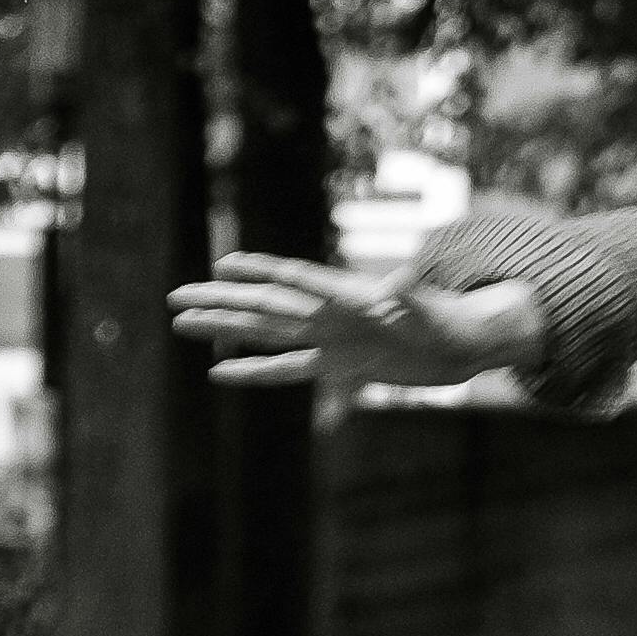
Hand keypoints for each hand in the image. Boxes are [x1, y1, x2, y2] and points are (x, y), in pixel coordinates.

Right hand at [169, 250, 544, 394]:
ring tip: (181, 323)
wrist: (462, 345)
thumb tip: (402, 280)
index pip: (293, 280)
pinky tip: (218, 370)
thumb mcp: (431, 312)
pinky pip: (284, 370)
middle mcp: (327, 316)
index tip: (222, 265)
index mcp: (344, 297)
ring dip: (224, 329)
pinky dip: (253, 370)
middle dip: (219, 302)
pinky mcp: (334, 367)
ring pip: (263, 334)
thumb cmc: (449, 324)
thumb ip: (412, 297)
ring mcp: (326, 340)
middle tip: (174, 297)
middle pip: (263, 306)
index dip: (260, 273)